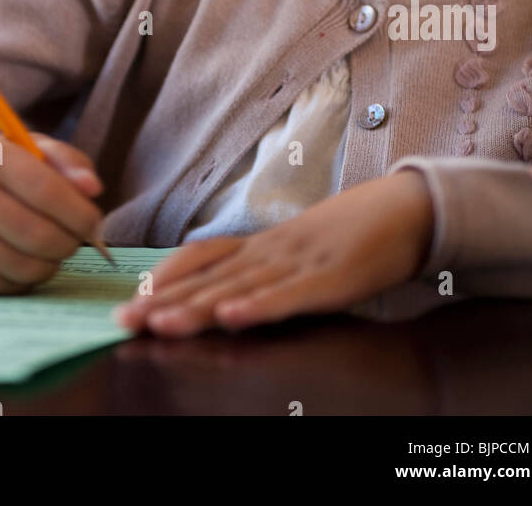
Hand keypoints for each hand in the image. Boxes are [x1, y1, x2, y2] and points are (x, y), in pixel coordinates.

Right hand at [0, 132, 105, 293]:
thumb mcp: (37, 152)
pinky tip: (29, 260)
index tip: (95, 223)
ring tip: (54, 249)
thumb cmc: (6, 172)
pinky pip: (8, 286)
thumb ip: (70, 163)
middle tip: (76, 239)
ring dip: (53, 264)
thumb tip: (93, 189)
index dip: (80, 213)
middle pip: (38, 235)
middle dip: (70, 243)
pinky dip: (29, 279)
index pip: (47, 192)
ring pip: (25, 267)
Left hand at [113, 169, 434, 336]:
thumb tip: (222, 292)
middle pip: (211, 277)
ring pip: (241, 287)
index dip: (165, 279)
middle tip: (124, 321)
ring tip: (160, 323)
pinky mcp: (334, 278)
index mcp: (264, 246)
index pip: (203, 259)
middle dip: (165, 300)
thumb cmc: (353, 234)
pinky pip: (292, 296)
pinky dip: (261, 307)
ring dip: (198, 307)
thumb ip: (264, 271)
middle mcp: (273, 251)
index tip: (130, 301)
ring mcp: (302, 262)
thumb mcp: (301, 252)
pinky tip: (233, 316)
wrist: (407, 208)